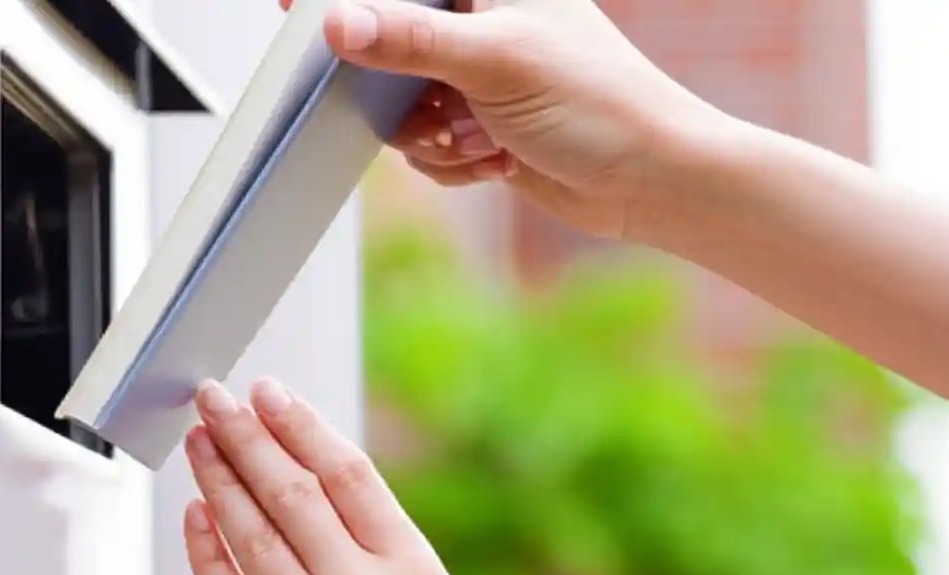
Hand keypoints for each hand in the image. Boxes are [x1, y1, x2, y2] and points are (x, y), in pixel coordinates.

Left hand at [183, 378, 524, 574]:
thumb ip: (384, 552)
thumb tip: (322, 494)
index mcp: (413, 569)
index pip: (346, 473)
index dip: (300, 424)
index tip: (272, 393)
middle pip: (290, 491)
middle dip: (247, 435)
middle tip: (217, 398)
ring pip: (253, 533)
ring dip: (219, 478)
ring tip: (200, 440)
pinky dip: (207, 552)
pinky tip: (195, 515)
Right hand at [283, 0, 726, 241]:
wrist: (649, 182)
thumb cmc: (600, 105)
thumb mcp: (496, 61)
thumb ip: (410, 38)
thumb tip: (339, 20)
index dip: (354, 5)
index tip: (299, 12)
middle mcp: (482, 23)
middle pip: (391, 47)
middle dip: (408, 95)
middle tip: (442, 108)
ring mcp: (477, 78)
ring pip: (401, 108)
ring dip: (434, 138)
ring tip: (484, 139)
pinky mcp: (479, 126)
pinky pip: (425, 146)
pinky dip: (450, 162)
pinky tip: (496, 160)